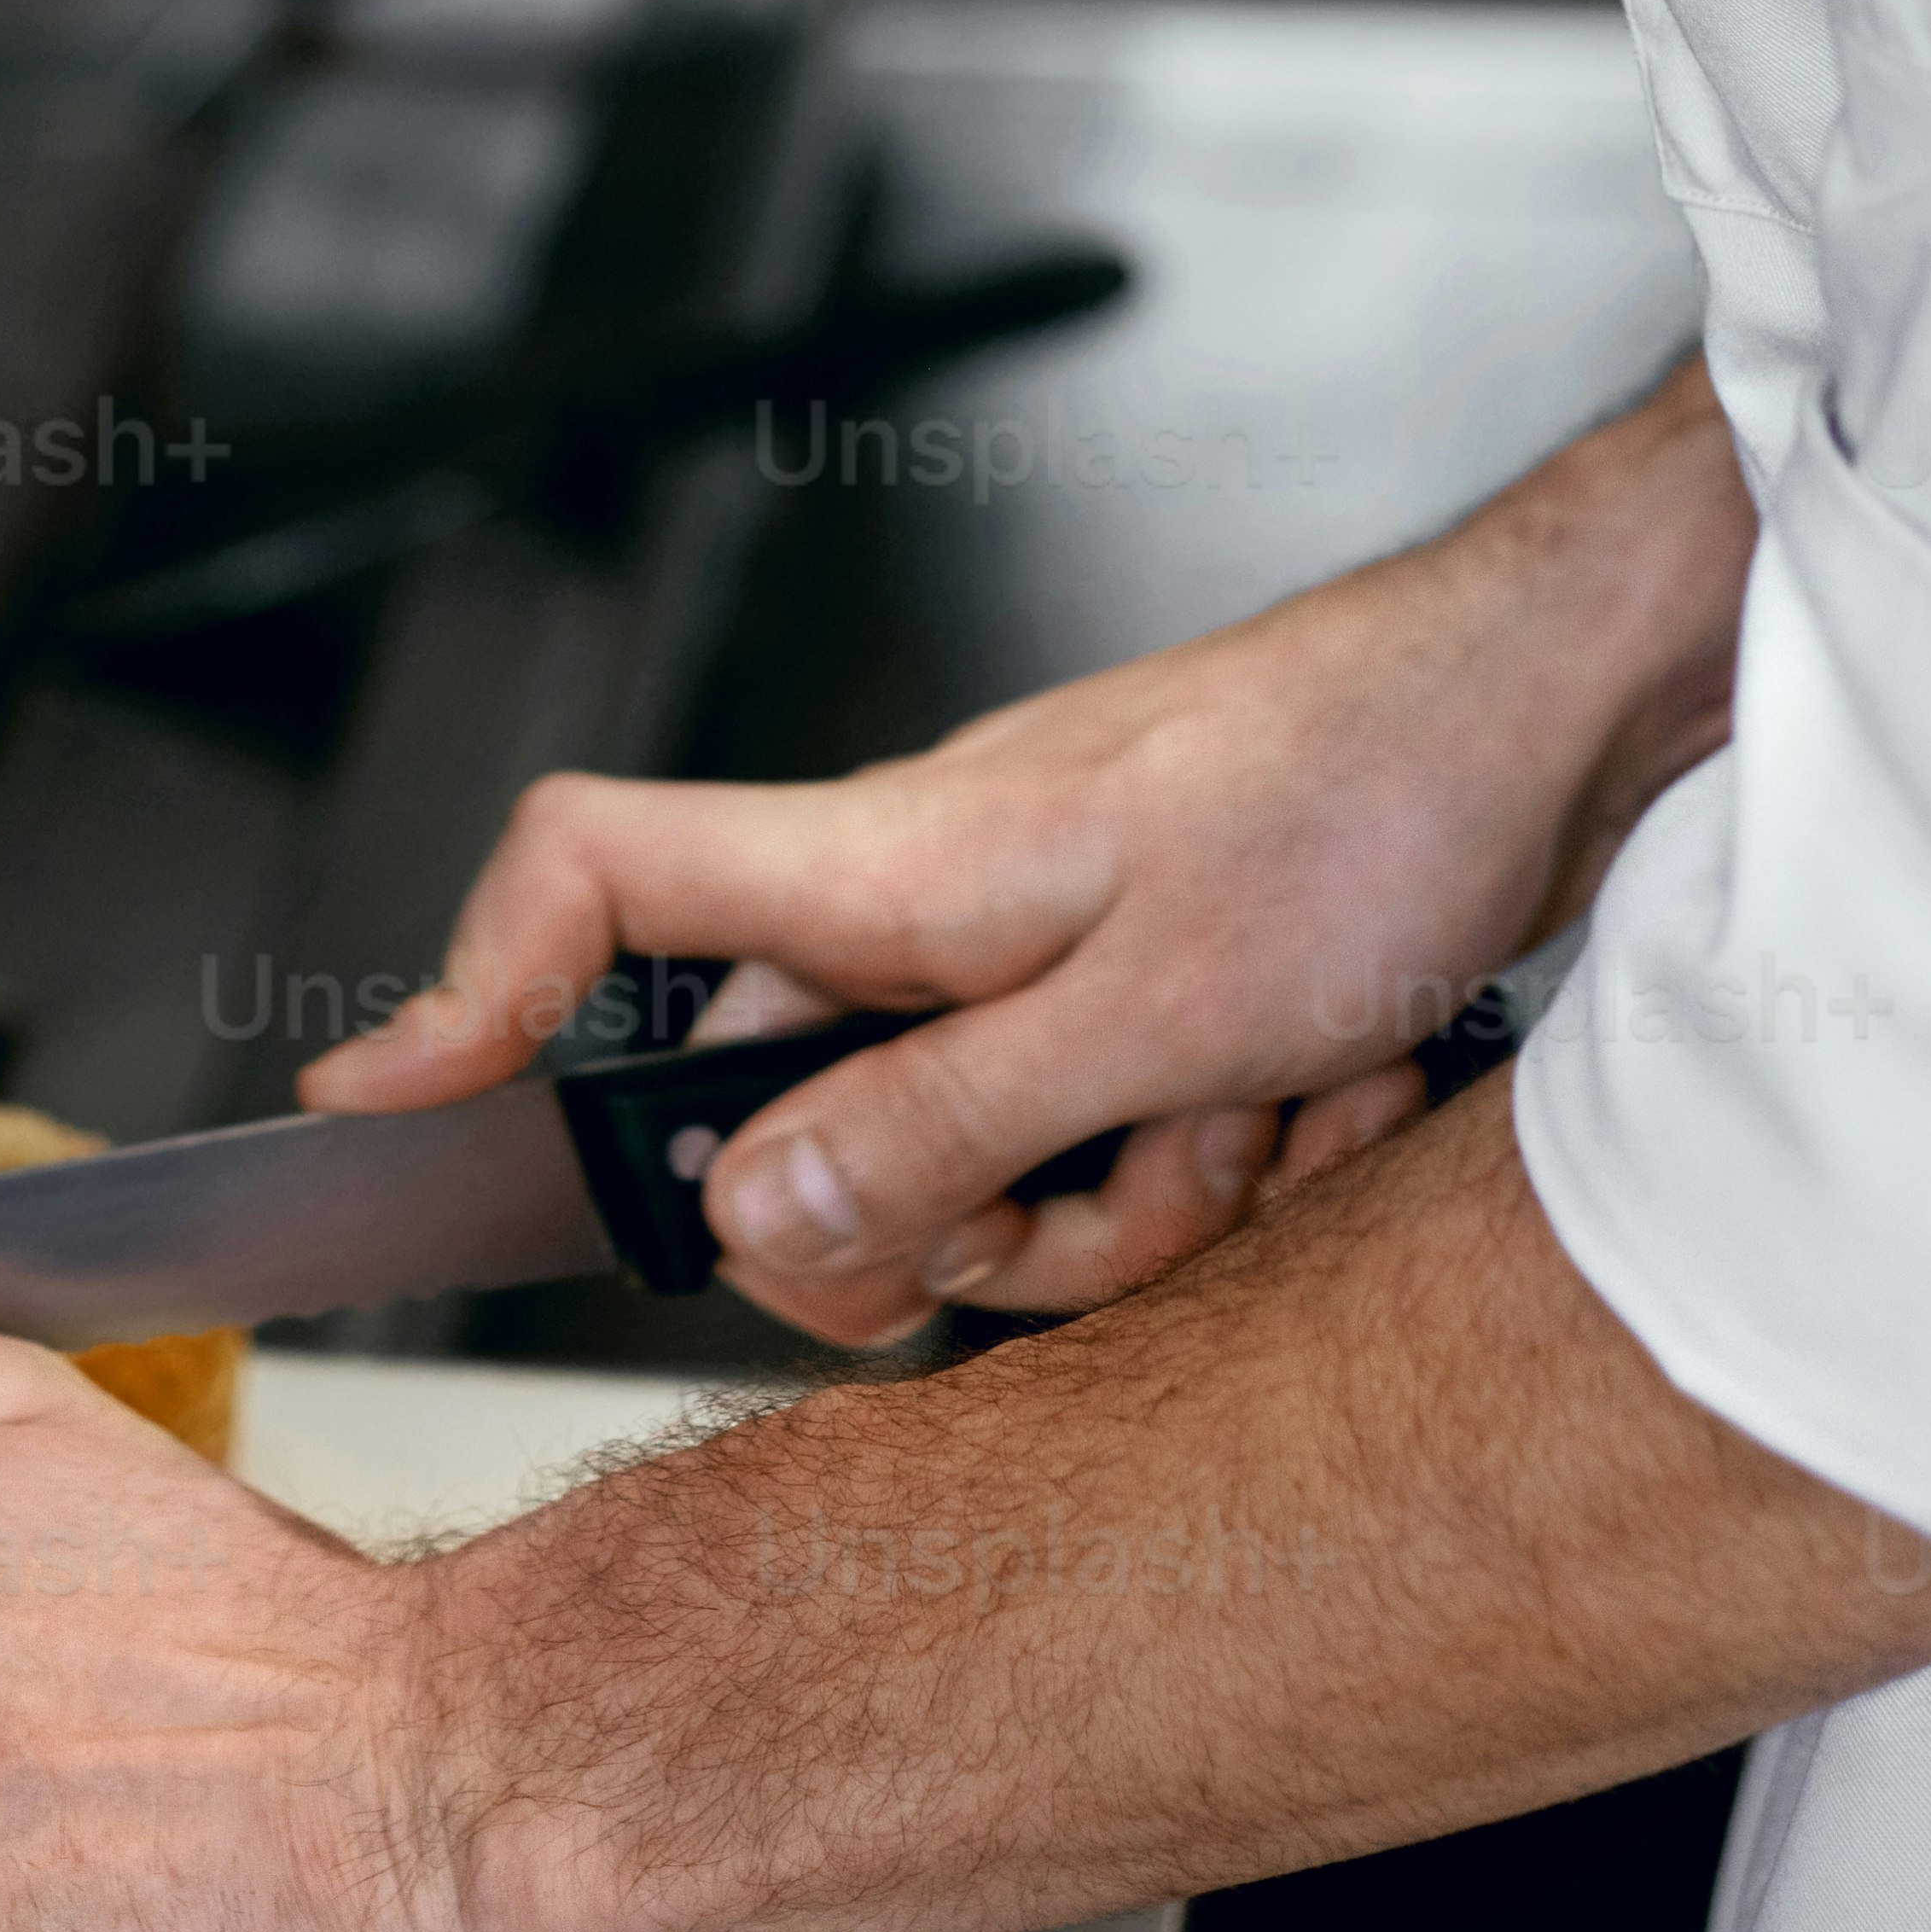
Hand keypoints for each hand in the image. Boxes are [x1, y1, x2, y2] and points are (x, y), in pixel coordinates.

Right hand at [306, 363, 1751, 1348]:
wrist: (1549, 705)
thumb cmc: (1369, 793)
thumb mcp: (1156, 1011)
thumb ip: (939, 1131)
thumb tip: (742, 1226)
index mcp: (887, 869)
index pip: (592, 882)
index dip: (466, 987)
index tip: (380, 1110)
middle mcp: (932, 899)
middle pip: (809, 1125)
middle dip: (979, 1223)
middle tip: (1133, 1185)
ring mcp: (1037, 940)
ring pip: (987, 1166)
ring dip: (1146, 1192)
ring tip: (1278, 1108)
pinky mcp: (1142, 979)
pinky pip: (1118, 1141)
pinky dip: (1233, 1149)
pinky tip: (1334, 1088)